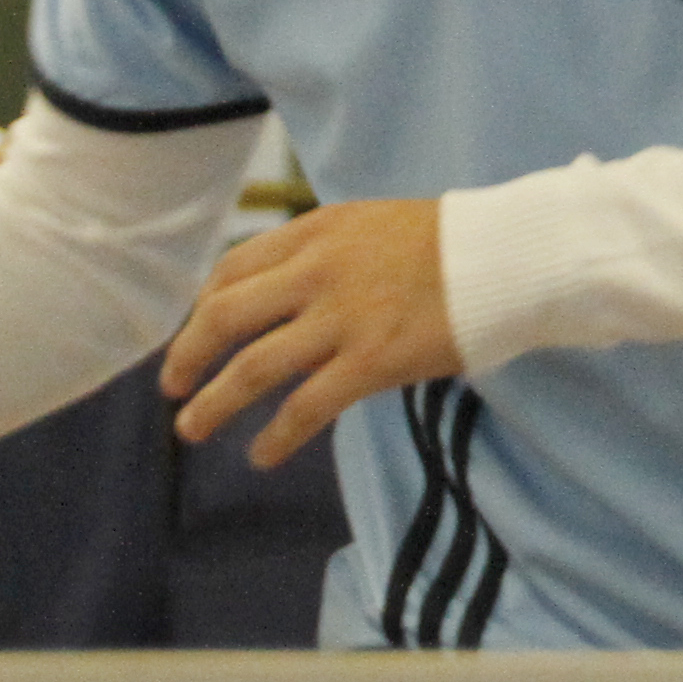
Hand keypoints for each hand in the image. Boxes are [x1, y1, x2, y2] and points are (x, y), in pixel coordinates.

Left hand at [158, 199, 458, 467]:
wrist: (509, 256)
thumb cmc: (450, 243)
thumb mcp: (371, 225)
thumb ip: (324, 251)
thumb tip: (286, 287)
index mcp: (316, 231)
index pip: (233, 268)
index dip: (202, 305)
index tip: (195, 331)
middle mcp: (317, 272)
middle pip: (225, 316)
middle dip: (188, 354)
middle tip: (172, 385)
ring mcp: (342, 319)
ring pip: (253, 367)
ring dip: (214, 402)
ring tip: (192, 428)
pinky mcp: (371, 362)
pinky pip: (307, 407)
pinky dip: (276, 436)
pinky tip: (262, 456)